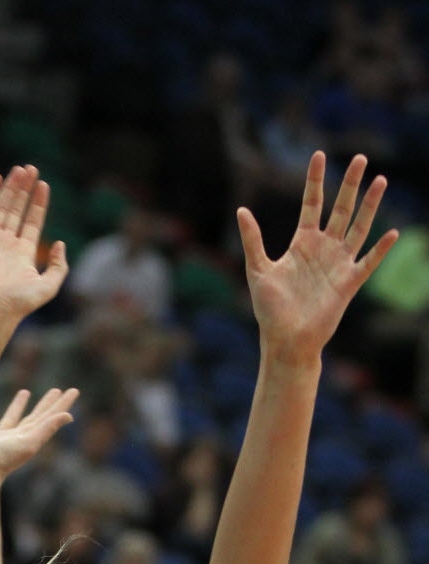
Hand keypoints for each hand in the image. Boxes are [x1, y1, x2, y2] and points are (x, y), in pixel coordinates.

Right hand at [0, 165, 67, 325]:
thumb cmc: (19, 304)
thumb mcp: (49, 286)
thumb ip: (59, 266)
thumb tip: (60, 243)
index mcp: (23, 253)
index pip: (32, 222)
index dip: (38, 203)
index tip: (44, 185)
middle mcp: (7, 245)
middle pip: (17, 210)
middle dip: (24, 190)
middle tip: (31, 169)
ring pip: (2, 207)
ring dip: (11, 188)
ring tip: (20, 169)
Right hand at [0, 387, 77, 482]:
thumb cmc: (0, 460)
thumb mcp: (27, 443)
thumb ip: (47, 428)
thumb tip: (69, 416)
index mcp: (29, 438)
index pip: (49, 418)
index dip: (61, 405)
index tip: (74, 391)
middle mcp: (15, 439)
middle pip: (35, 418)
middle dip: (46, 405)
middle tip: (56, 390)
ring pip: (10, 419)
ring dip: (18, 406)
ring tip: (25, 392)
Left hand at [237, 151, 397, 364]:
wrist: (285, 339)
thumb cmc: (269, 309)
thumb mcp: (257, 270)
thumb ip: (253, 240)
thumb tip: (241, 210)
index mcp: (302, 243)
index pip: (312, 204)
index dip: (315, 181)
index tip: (319, 155)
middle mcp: (323, 249)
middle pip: (340, 209)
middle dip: (349, 184)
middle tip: (359, 157)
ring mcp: (338, 264)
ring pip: (358, 228)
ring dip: (369, 206)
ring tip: (380, 180)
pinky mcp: (349, 283)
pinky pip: (368, 262)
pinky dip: (380, 250)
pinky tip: (392, 234)